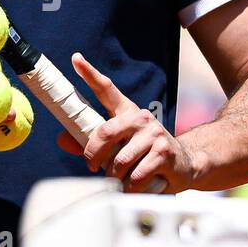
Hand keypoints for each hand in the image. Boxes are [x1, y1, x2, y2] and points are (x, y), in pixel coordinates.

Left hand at [57, 52, 197, 192]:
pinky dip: (130, 187)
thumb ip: (91, 143)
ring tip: (122, 179)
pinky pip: (134, 177)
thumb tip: (62, 140)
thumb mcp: (119, 146)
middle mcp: (141, 117)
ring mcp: (154, 134)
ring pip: (118, 162)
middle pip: (104, 133)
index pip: (106, 90)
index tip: (76, 59)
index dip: (90, 73)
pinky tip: (137, 185)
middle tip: (92, 167)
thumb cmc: (145, 155)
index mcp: (127, 111)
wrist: (185, 165)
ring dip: (115, 178)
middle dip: (93, 155)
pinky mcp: (164, 153)